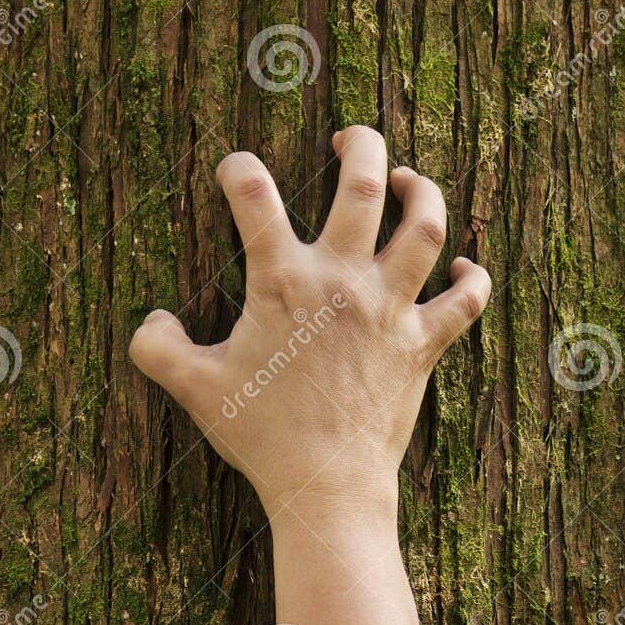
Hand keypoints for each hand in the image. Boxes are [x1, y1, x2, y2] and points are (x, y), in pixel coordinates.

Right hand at [129, 126, 489, 520]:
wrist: (327, 488)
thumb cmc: (259, 437)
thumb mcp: (192, 388)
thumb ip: (156, 347)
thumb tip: (151, 319)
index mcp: (282, 282)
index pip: (255, 196)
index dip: (239, 168)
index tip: (235, 170)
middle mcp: (342, 282)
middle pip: (364, 184)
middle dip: (360, 143)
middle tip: (349, 137)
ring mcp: (390, 310)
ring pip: (425, 225)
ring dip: (422, 190)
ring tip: (408, 179)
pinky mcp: (424, 343)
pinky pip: (466, 299)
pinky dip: (472, 276)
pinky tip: (459, 265)